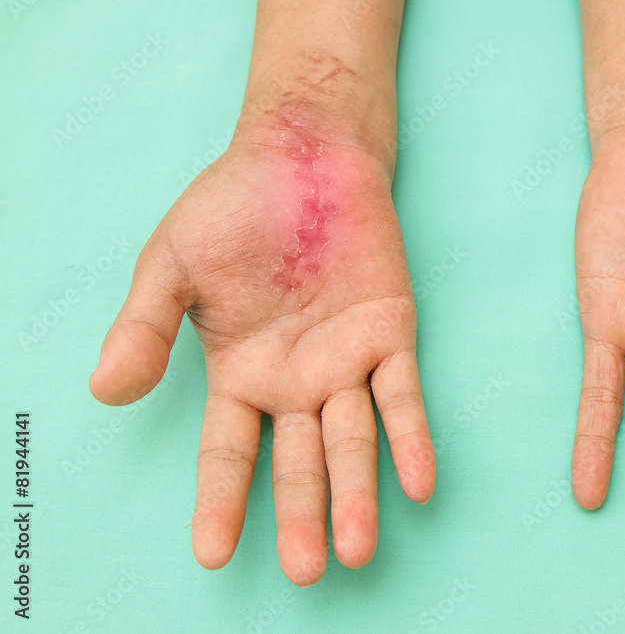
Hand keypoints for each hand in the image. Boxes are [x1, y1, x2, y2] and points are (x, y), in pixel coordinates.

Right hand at [89, 106, 434, 585]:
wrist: (303, 154)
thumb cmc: (235, 207)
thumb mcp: (172, 268)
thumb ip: (144, 330)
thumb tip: (104, 392)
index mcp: (240, 372)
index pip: (228, 451)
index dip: (219, 501)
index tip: (211, 552)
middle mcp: (295, 379)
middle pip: (298, 461)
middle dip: (301, 515)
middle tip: (306, 572)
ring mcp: (345, 360)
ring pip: (352, 440)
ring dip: (357, 492)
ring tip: (359, 550)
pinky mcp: (389, 332)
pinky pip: (402, 394)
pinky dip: (411, 437)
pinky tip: (419, 484)